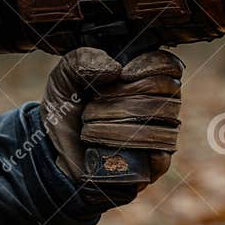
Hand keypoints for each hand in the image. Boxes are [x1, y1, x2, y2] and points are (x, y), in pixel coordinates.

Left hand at [40, 47, 183, 185]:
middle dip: (124, 98)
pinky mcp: (154, 165)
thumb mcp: (64, 78)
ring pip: (162, 125)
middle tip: (91, 108)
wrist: (55, 152)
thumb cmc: (68, 111)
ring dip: (120, 127)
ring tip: (90, 131)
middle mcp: (161, 104)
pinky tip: (114, 149)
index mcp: (146, 77)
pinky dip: (137, 151)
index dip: (151, 66)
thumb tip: (115, 69)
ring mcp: (161, 134)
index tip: (123, 74)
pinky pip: (162, 157)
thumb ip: (82, 60)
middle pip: (166, 94)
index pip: (170, 65)